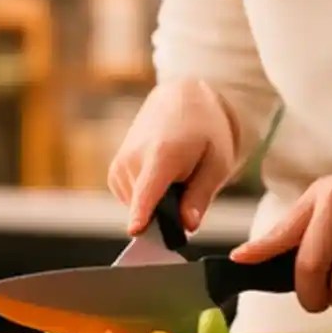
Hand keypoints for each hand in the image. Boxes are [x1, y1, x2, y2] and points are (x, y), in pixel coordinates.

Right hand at [108, 80, 238, 234]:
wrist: (181, 100)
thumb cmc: (204, 131)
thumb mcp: (217, 163)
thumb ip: (200, 197)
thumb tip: (187, 226)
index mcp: (162, 154)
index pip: (147, 191)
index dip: (141, 215)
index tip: (135, 232)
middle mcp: (133, 159)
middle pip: (147, 207)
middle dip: (167, 212)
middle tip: (188, 187)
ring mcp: (119, 165)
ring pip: (138, 206)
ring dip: (157, 203)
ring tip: (174, 175)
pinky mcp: (114, 171)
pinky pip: (131, 199)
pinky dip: (146, 196)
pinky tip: (160, 176)